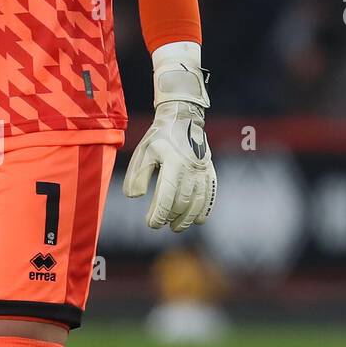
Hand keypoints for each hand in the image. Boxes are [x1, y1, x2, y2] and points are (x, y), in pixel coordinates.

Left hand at [123, 100, 215, 230]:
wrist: (183, 119)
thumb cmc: (159, 137)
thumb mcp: (143, 152)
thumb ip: (136, 175)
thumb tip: (135, 197)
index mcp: (173, 163)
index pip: (166, 196)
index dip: (159, 214)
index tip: (151, 224)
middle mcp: (190, 169)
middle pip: (182, 202)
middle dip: (170, 217)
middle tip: (160, 223)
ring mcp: (203, 171)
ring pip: (197, 203)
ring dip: (186, 218)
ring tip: (175, 227)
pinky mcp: (209, 172)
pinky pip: (210, 196)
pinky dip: (204, 211)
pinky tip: (196, 220)